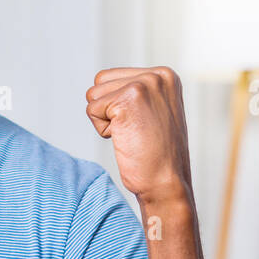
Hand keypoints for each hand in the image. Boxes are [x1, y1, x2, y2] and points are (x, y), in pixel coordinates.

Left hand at [85, 66, 192, 206]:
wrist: (166, 183)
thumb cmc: (157, 155)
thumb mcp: (154, 111)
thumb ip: (136, 92)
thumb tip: (102, 81)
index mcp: (164, 75)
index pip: (111, 77)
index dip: (115, 106)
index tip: (142, 124)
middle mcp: (157, 75)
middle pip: (100, 82)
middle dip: (108, 111)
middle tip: (136, 132)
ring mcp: (144, 84)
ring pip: (93, 95)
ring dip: (105, 120)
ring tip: (132, 135)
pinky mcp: (129, 99)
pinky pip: (92, 110)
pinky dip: (103, 130)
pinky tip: (127, 139)